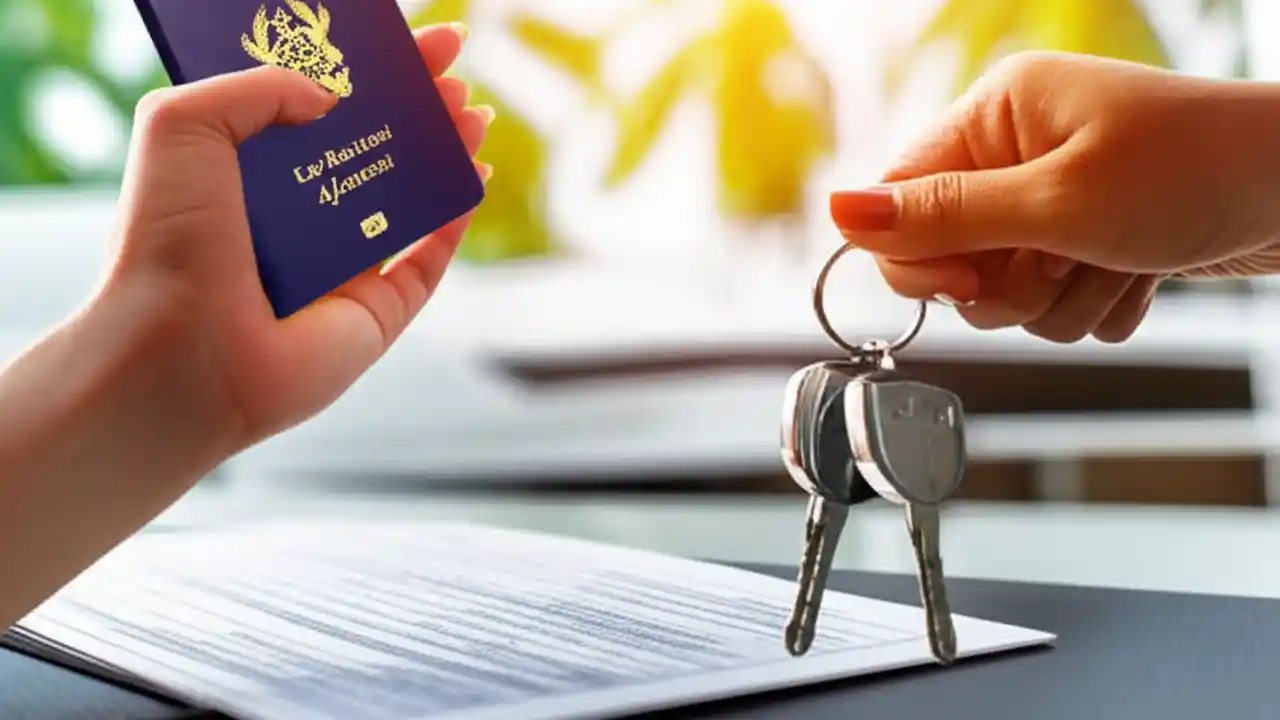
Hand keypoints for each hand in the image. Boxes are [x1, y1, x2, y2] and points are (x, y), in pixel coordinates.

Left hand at [107, 22, 490, 449]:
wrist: (181, 350)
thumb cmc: (167, 242)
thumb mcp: (183, 124)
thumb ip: (255, 86)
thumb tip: (331, 98)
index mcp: (250, 174)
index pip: (319, 107)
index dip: (367, 72)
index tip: (410, 40)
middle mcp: (298, 219)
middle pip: (373, 148)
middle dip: (417, 106)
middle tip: (453, 71)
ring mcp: (341, 267)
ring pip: (409, 200)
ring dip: (445, 153)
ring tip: (474, 114)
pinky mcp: (376, 312)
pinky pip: (428, 260)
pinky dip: (455, 221)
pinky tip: (474, 178)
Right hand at [830, 51, 1279, 342]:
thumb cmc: (1199, 169)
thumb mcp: (1057, 200)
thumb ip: (942, 217)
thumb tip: (838, 212)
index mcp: (995, 117)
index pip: (897, 199)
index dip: (920, 259)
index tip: (971, 280)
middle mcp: (1017, 153)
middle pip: (951, 259)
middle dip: (1008, 286)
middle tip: (1064, 264)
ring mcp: (1056, 198)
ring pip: (1007, 293)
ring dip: (1061, 301)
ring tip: (1118, 263)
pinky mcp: (1093, 239)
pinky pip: (1057, 302)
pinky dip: (1097, 304)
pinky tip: (1141, 273)